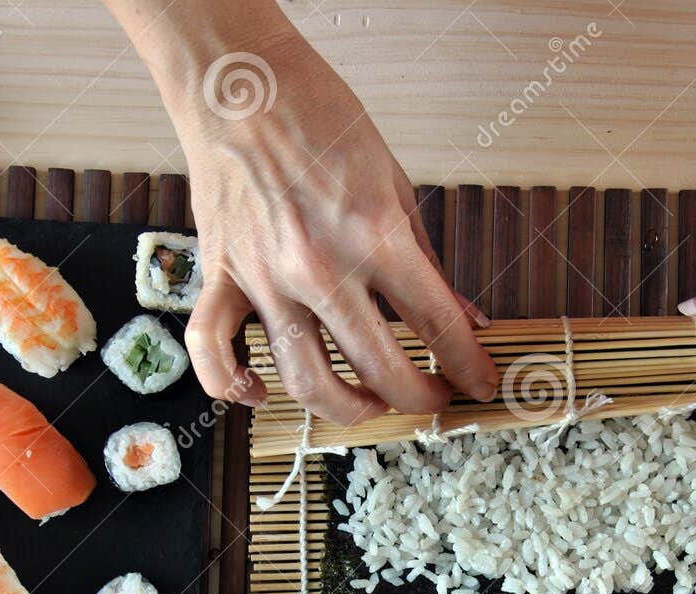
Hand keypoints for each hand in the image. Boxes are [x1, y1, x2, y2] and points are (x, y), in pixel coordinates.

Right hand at [125, 12, 496, 424]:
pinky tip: (259, 392)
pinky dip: (233, 385)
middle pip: (379, 369)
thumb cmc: (319, 120)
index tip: (480, 383)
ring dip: (347, 408)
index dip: (468, 365)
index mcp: (375, 234)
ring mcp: (265, 277)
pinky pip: (215, 352)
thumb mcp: (394, 184)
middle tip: (431, 400)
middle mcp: (320, 265)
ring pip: (306, 380)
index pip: (438, 324)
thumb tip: (465, 318)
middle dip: (418, 398)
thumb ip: (428, 261)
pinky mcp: (220, 276)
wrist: (239, 82)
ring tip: (368, 403)